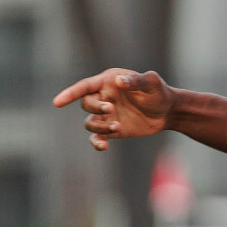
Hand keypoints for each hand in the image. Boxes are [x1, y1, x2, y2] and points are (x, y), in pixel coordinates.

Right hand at [52, 68, 174, 151]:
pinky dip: (97, 142)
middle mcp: (103, 98)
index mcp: (108, 82)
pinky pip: (97, 137)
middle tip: (110, 108)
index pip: (85, 87)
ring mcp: (106, 115)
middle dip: (94, 107)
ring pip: (90, 122)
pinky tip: (103, 146)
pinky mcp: (111, 129)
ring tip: (117, 127)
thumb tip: (119, 82)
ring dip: (99, 126)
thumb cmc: (159, 93)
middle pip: (86, 104)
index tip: (58, 102)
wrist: (168, 111)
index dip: (70, 93)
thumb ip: (137, 80)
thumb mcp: (152, 83)